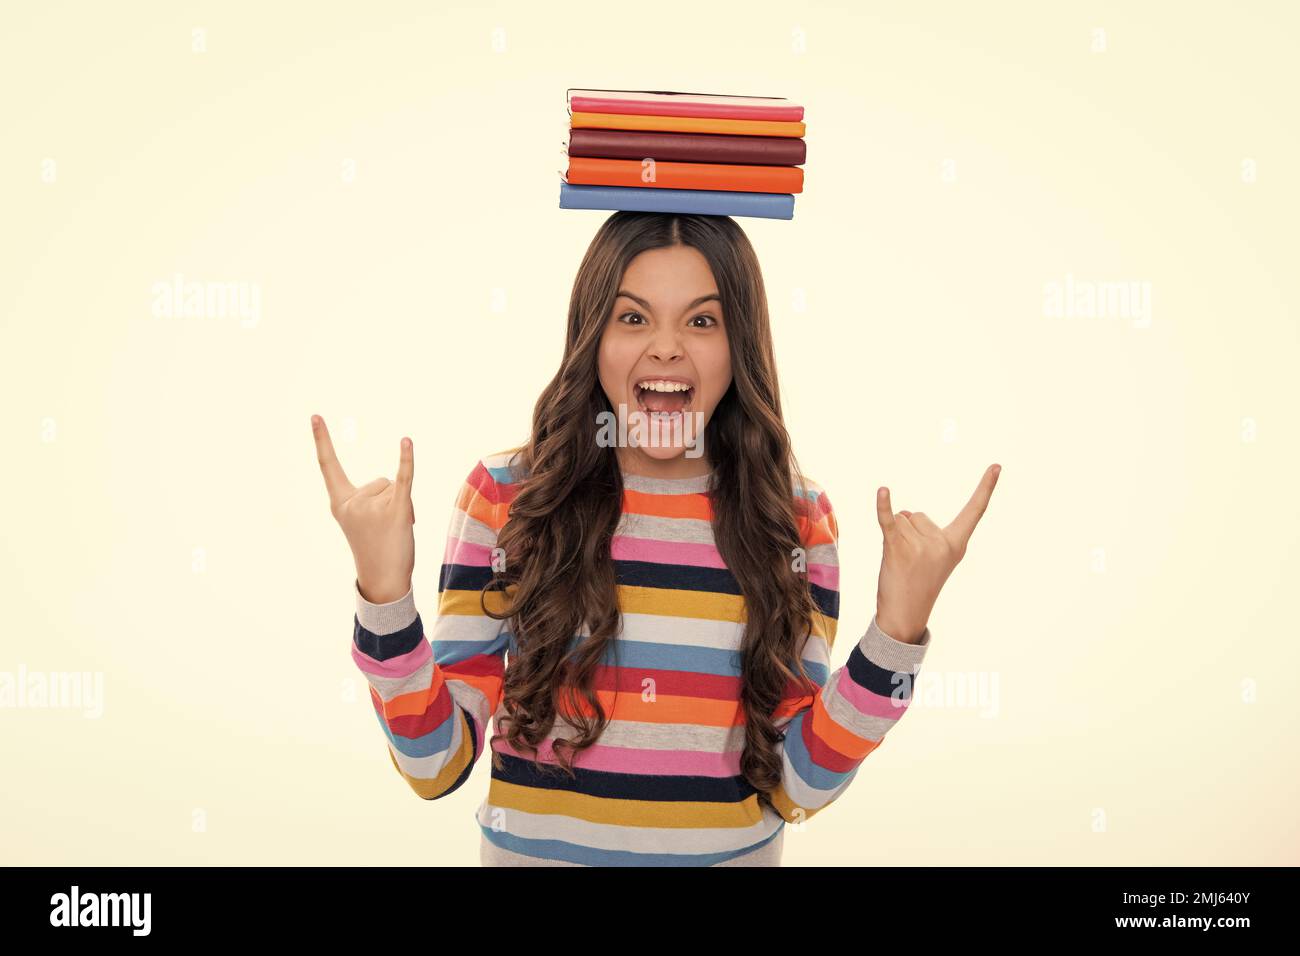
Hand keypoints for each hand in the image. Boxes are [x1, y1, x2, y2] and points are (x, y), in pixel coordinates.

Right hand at [311, 414, 414, 603]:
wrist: (384, 581)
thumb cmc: (375, 550)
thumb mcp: (362, 520)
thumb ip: (371, 496)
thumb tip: (393, 480)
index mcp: (339, 503)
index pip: (328, 465)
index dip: (322, 440)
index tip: (315, 416)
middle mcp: (352, 502)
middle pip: (380, 482)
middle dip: (390, 501)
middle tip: (385, 530)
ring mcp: (373, 506)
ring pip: (395, 487)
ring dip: (402, 506)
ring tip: (396, 531)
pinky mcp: (397, 510)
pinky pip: (404, 478)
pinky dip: (407, 459)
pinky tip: (405, 441)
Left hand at [873, 464, 1000, 643]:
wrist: (904, 616)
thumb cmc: (918, 585)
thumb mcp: (934, 559)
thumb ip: (926, 532)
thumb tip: (903, 512)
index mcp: (956, 545)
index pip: (974, 511)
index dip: (985, 487)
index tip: (996, 465)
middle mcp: (942, 543)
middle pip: (916, 515)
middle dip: (907, 533)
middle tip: (909, 563)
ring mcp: (921, 547)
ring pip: (899, 519)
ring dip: (893, 537)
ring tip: (898, 563)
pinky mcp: (897, 548)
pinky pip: (888, 520)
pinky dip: (882, 505)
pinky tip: (883, 490)